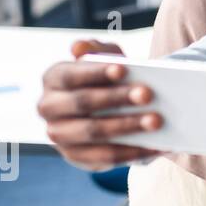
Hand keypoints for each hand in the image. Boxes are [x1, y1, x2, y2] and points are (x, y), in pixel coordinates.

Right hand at [37, 40, 161, 170]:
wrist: (110, 109)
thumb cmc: (109, 78)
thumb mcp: (106, 59)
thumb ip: (97, 49)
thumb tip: (79, 47)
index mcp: (54, 78)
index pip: (72, 75)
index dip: (96, 72)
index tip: (123, 69)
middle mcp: (49, 107)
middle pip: (83, 103)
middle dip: (116, 98)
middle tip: (148, 94)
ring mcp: (59, 135)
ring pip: (92, 132)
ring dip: (126, 127)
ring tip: (156, 121)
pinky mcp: (75, 156)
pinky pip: (103, 157)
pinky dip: (131, 152)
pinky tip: (155, 145)